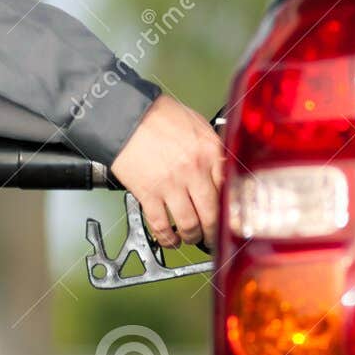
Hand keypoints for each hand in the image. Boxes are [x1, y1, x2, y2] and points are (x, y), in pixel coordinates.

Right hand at [108, 94, 224, 249]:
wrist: (124, 115)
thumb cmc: (157, 115)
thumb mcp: (197, 123)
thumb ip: (212, 147)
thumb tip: (223, 167)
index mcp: (208, 151)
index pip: (228, 190)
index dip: (229, 210)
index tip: (228, 218)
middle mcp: (193, 170)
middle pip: (212, 214)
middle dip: (213, 232)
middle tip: (212, 236)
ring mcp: (170, 184)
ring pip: (189, 225)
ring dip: (192, 237)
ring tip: (191, 238)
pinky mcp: (148, 193)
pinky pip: (160, 225)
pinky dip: (166, 238)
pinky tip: (169, 239)